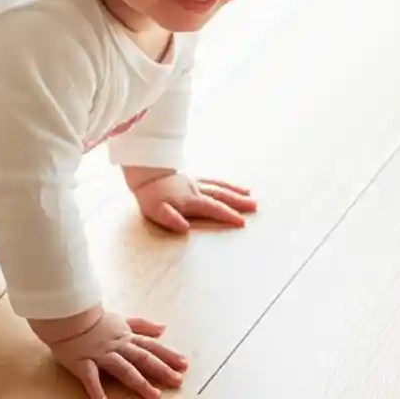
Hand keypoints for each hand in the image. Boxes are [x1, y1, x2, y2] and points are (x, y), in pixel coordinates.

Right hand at [32, 306, 187, 398]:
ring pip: (123, 368)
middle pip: (142, 358)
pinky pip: (91, 379)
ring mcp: (100, 355)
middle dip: (161, 370)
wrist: (66, 314)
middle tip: (178, 381)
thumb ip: (141, 325)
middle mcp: (116, 346)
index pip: (150, 346)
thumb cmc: (92, 319)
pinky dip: (97, 391)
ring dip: (139, 382)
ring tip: (154, 395)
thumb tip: (163, 328)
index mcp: (125, 337)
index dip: (168, 355)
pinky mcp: (83, 363)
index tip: (184, 364)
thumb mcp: (121, 319)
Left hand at [125, 168, 256, 232]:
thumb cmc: (149, 195)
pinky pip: (212, 179)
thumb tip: (185, 228)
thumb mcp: (156, 210)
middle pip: (222, 195)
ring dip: (235, 190)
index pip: (213, 208)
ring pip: (219, 185)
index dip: (228, 215)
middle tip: (255, 206)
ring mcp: (195, 181)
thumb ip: (170, 219)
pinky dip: (224, 182)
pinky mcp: (191, 176)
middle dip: (239, 201)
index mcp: (191, 199)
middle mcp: (197, 189)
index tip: (242, 222)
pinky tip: (229, 184)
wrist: (143, 171)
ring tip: (249, 194)